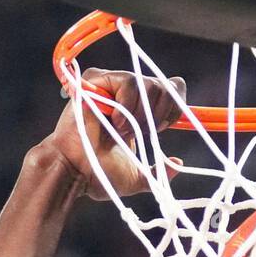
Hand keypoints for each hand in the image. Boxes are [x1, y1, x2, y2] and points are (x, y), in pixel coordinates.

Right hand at [41, 68, 186, 200]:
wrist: (76, 173)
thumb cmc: (99, 174)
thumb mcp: (137, 176)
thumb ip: (159, 172)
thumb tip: (179, 164)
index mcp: (139, 110)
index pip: (170, 90)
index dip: (174, 107)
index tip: (162, 128)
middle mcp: (128, 94)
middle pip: (163, 86)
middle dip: (158, 114)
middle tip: (141, 134)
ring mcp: (111, 85)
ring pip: (147, 83)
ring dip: (140, 114)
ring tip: (123, 131)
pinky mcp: (96, 80)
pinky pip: (127, 81)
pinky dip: (127, 104)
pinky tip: (116, 122)